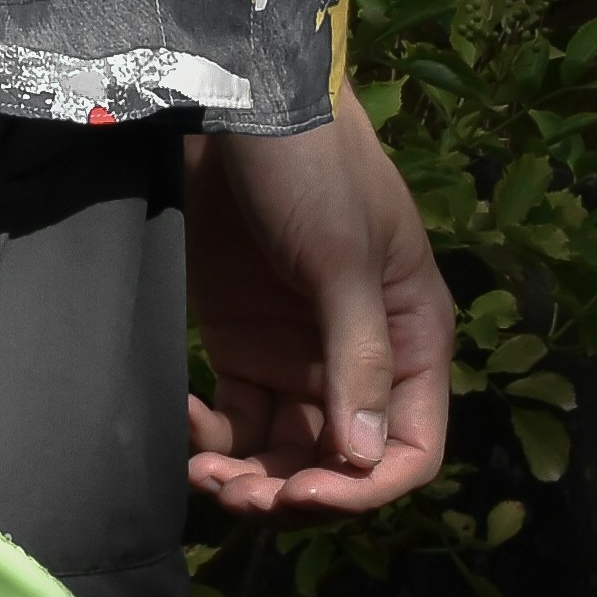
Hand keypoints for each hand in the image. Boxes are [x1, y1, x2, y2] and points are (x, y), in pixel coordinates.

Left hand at [183, 90, 452, 520]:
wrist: (234, 103)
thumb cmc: (310, 168)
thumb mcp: (341, 256)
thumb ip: (357, 356)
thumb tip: (363, 460)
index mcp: (411, 340)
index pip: (408, 446)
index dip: (364, 488)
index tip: (305, 492)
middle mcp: (360, 359)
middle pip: (340, 463)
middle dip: (292, 491)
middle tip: (234, 493)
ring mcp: (299, 354)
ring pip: (284, 452)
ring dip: (249, 477)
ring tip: (204, 473)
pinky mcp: (243, 344)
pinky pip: (237, 420)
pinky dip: (214, 437)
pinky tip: (185, 423)